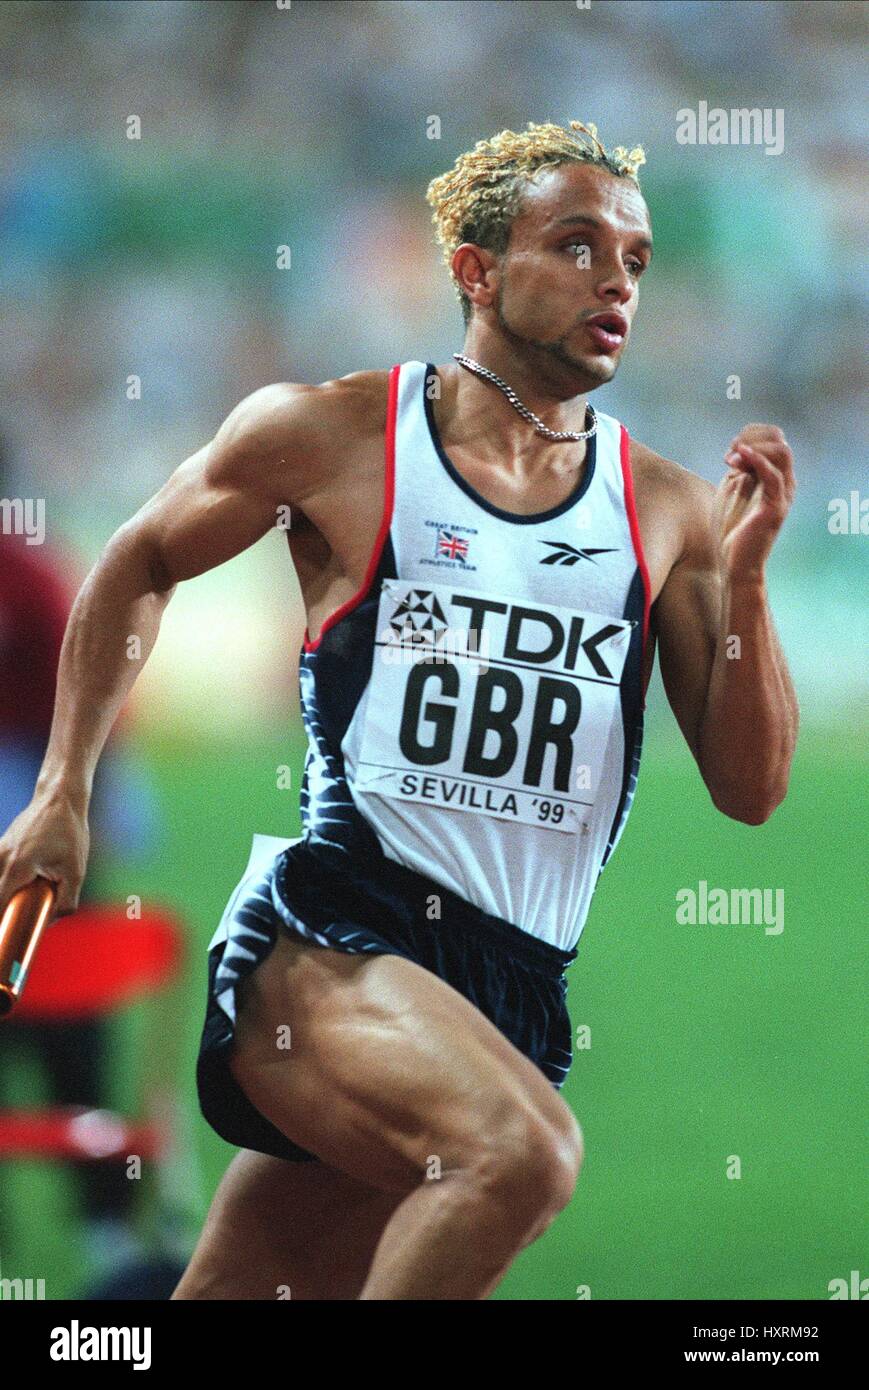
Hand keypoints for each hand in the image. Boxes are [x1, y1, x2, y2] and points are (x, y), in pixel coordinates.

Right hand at [0, 793, 89, 917]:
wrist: (59, 799)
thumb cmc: (69, 832)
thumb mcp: (76, 871)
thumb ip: (66, 901)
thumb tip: (51, 921)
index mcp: (17, 868)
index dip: (3, 925)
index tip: (8, 938)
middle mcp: (1, 859)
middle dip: (6, 912)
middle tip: (18, 925)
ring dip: (7, 896)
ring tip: (22, 902)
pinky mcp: (0, 847)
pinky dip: (7, 882)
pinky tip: (24, 883)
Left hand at [714, 424, 795, 582]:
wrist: (737, 564)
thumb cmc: (733, 532)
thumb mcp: (734, 494)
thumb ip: (739, 472)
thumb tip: (736, 451)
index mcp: (777, 479)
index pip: (775, 440)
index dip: (751, 436)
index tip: (729, 451)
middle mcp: (785, 484)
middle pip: (780, 441)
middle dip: (752, 438)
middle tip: (730, 452)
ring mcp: (783, 495)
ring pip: (782, 453)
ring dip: (754, 448)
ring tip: (732, 458)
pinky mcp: (776, 507)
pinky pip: (773, 475)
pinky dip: (756, 461)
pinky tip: (738, 460)